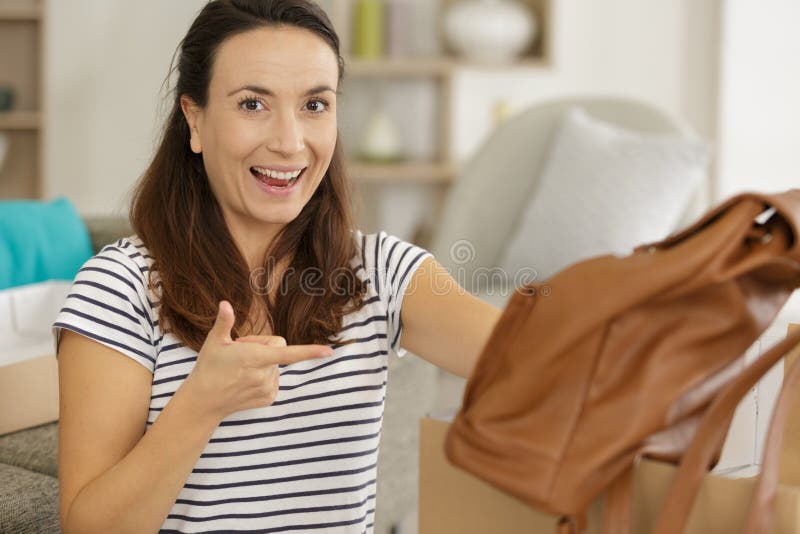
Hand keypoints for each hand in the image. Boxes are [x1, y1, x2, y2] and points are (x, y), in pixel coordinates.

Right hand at [183, 301, 333, 419]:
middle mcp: (264, 374)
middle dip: (264, 346)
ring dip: (264, 363)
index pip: (288, 353)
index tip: (329, 351)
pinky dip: (264, 376)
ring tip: (242, 368)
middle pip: (279, 349)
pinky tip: (247, 380)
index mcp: (255, 358)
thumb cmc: (209, 367)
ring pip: (276, 365)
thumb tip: (225, 303)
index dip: (309, 352)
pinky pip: (274, 379)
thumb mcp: (214, 342)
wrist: (204, 401)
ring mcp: (267, 388)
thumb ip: (224, 322)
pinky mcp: (268, 398)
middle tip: (242, 351)